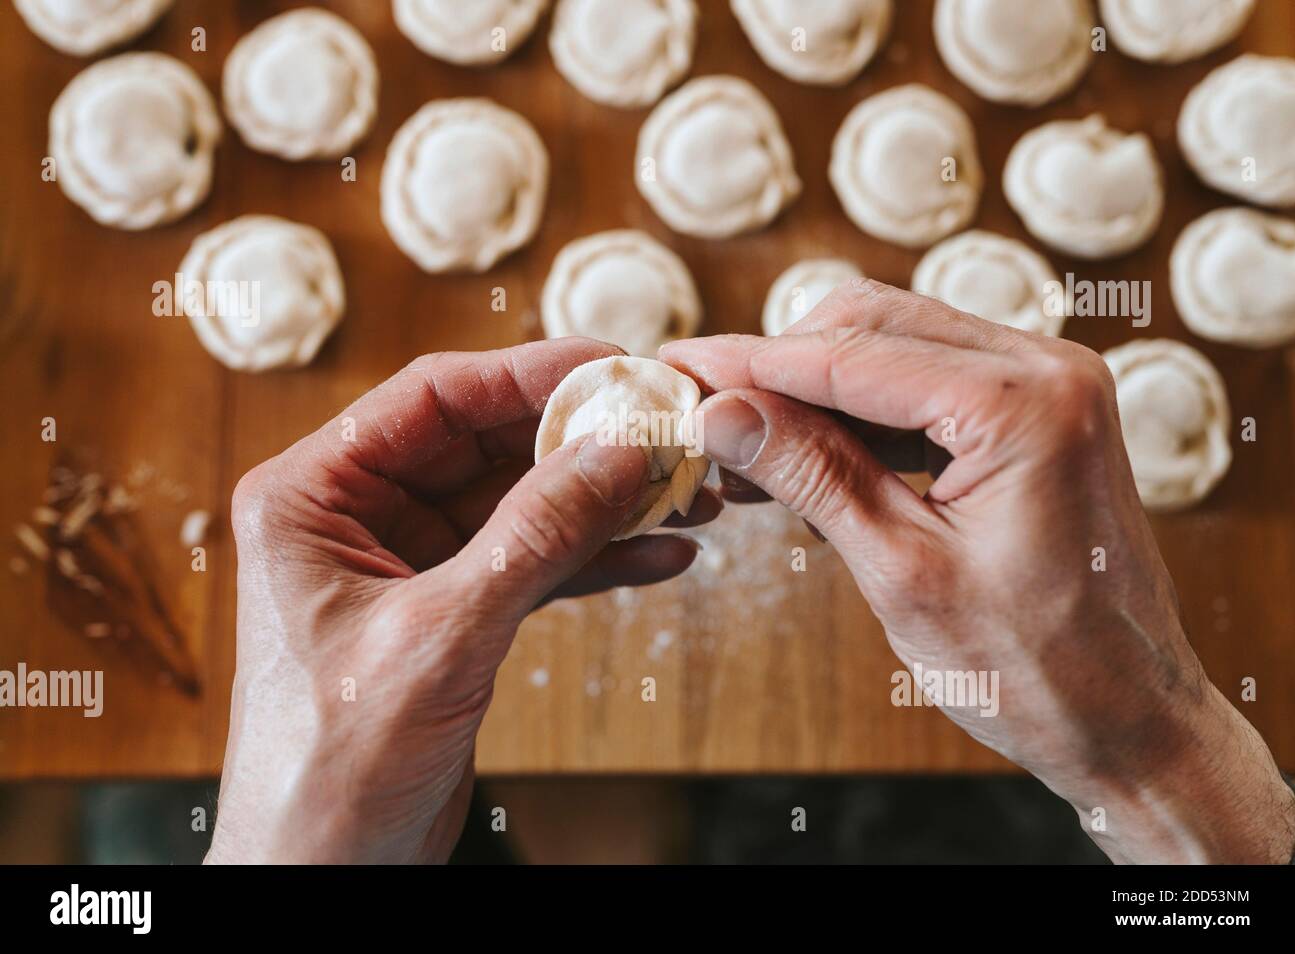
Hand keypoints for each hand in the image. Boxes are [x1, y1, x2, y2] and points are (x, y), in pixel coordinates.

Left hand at [206, 339, 718, 863]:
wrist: (327, 872)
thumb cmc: (331, 765)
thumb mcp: (441, 635)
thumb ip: (535, 536)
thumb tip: (618, 451)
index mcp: (313, 495)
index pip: (434, 397)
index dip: (530, 373)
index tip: (615, 365)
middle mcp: (358, 516)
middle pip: (489, 443)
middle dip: (582, 441)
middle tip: (668, 431)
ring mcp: (410, 563)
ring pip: (523, 503)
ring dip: (603, 500)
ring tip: (686, 494)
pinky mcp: (453, 612)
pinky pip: (535, 562)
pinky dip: (596, 558)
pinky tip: (661, 554)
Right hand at [662, 279, 1294, 863]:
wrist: (1131, 718)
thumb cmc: (1036, 668)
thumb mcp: (902, 572)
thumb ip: (812, 475)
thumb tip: (723, 413)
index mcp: (1027, 404)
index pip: (852, 357)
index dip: (751, 362)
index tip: (680, 365)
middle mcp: (1049, 369)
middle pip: (874, 326)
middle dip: (781, 367)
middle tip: (705, 410)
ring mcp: (1050, 386)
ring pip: (897, 348)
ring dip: (817, 392)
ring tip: (748, 452)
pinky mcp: (1039, 414)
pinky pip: (929, 385)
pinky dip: (863, 416)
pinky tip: (812, 465)